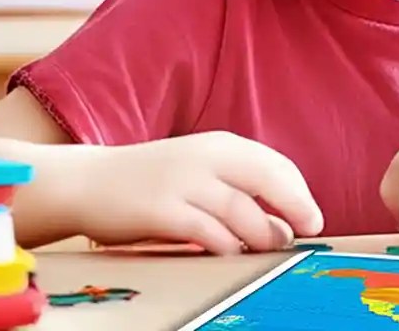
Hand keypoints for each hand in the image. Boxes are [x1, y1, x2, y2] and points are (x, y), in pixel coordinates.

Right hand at [75, 131, 323, 254]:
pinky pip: (207, 232)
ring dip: (262, 234)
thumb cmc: (150, 182)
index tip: (312, 218)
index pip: (276, 165)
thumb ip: (237, 186)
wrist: (85, 182)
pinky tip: (230, 254)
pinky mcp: (160, 210)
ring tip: (268, 248)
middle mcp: (205, 157)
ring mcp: (182, 182)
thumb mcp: (198, 169)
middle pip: (267, 180)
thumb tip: (283, 222)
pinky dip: (226, 246)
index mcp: (220, 145)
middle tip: (305, 233)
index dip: (300, 192)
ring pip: (241, 210)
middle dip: (295, 207)